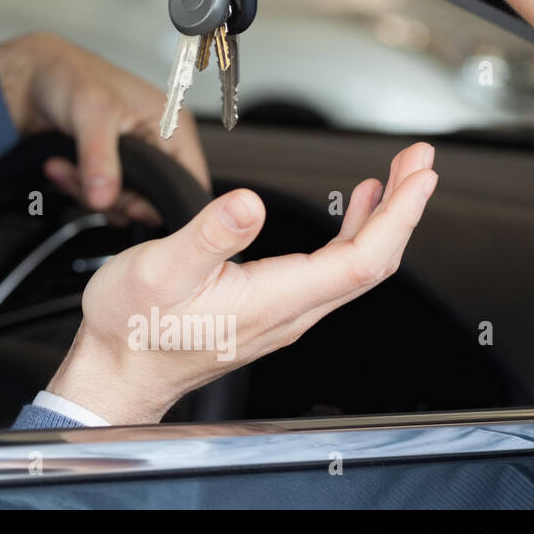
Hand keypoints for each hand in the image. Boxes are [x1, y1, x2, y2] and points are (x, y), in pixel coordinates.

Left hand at [0, 32, 209, 211]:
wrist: (33, 78)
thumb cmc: (68, 75)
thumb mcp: (91, 113)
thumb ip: (100, 157)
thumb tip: (105, 197)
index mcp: (173, 125)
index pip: (190, 182)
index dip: (163, 201)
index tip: (128, 205)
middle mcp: (159, 143)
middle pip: (153, 199)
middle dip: (113, 196)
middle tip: (84, 179)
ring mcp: (135, 158)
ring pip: (123, 202)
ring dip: (88, 191)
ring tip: (65, 166)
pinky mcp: (110, 168)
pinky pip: (102, 196)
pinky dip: (78, 188)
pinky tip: (60, 168)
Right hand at [45, 142, 437, 423]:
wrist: (115, 371)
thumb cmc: (131, 328)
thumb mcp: (159, 269)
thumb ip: (208, 235)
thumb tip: (248, 203)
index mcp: (270, 299)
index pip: (361, 260)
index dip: (397, 215)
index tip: (417, 175)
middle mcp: (287, 312)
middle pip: (370, 262)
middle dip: (402, 208)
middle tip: (417, 162)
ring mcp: (281, 315)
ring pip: (354, 268)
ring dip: (382, 220)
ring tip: (396, 179)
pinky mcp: (269, 312)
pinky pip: (331, 274)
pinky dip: (352, 235)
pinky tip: (351, 214)